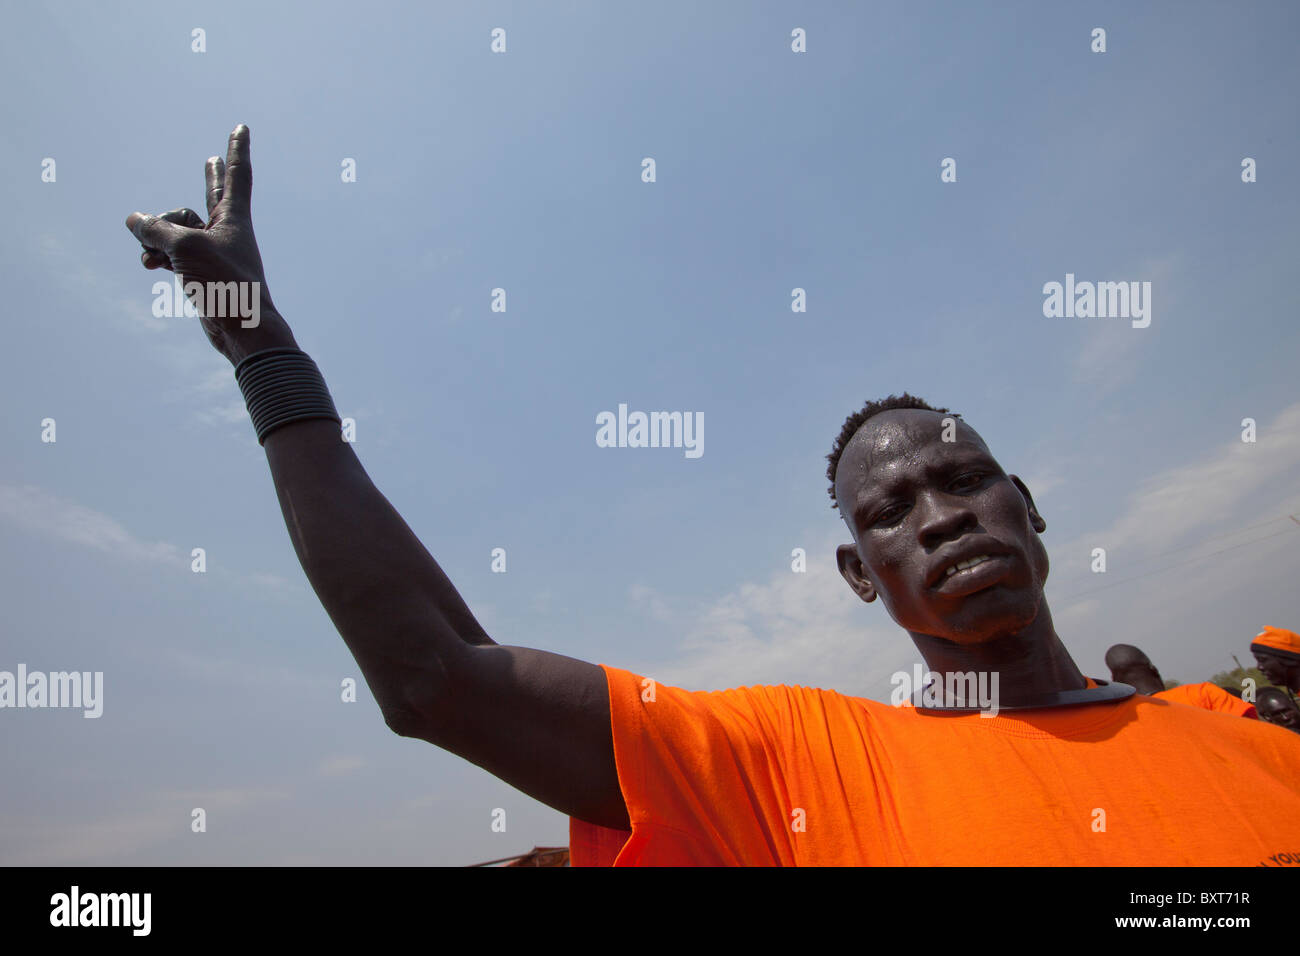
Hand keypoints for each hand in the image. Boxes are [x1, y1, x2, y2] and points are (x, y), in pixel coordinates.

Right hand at [125, 124, 296, 364]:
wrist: (241, 330)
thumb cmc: (224, 284)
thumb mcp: (184, 248)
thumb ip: (156, 230)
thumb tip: (133, 221)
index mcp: (234, 219)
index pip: (236, 176)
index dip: (236, 150)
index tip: (241, 128)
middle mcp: (226, 232)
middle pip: (210, 198)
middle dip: (209, 179)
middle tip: (212, 159)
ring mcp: (214, 253)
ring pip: (179, 231)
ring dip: (158, 236)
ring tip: (147, 253)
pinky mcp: (202, 275)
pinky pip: (173, 254)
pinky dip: (158, 255)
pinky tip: (148, 263)